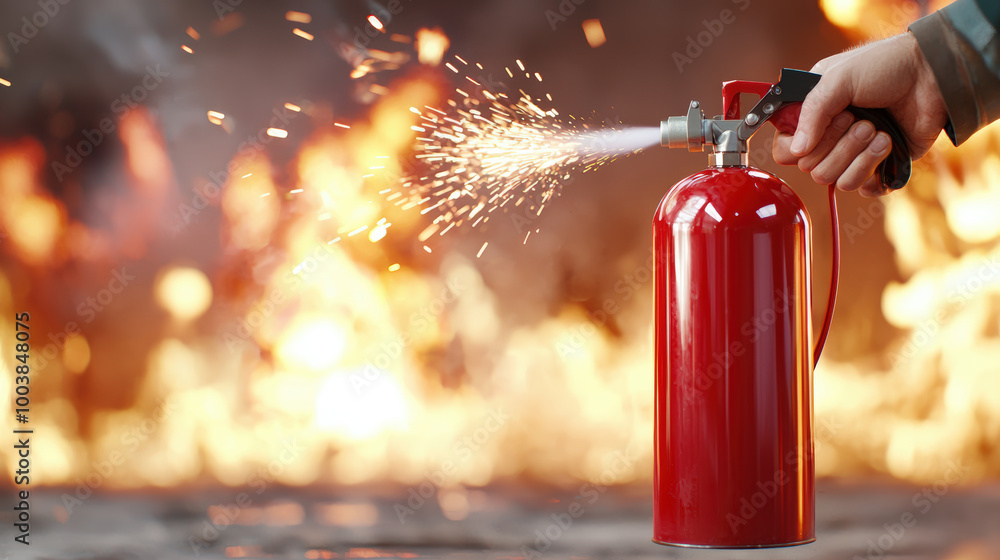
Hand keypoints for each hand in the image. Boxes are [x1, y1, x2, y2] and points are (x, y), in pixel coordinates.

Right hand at [772, 32, 947, 195]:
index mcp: (811, 116)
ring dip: (858, 155)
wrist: (931, 75)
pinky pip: (861, 187)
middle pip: (812, 169)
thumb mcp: (838, 78)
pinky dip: (873, 168)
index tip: (822, 125)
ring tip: (877, 130)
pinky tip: (887, 143)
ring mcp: (852, 154)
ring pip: (835, 181)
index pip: (786, 150)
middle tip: (859, 119)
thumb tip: (797, 151)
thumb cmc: (884, 66)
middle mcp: (828, 138)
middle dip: (838, 145)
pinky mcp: (877, 167)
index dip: (798, 147)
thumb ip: (812, 113)